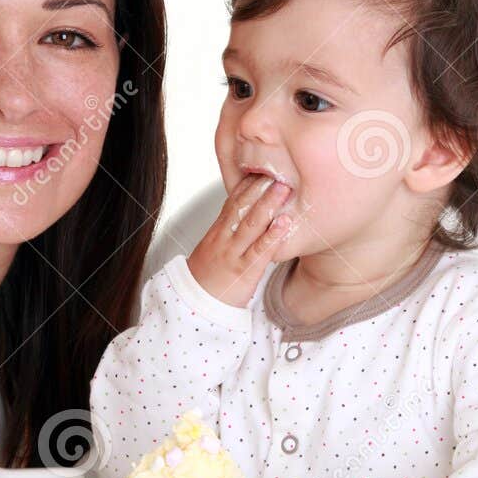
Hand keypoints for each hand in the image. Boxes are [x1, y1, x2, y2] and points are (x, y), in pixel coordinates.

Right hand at [187, 175, 296, 307]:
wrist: (192, 307)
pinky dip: (273, 236)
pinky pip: (259, 251)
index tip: (261, 170)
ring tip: (284, 189)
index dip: (246, 185)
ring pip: (251, 225)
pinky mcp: (243, 272)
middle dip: (259, 188)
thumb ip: (226, 234)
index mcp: (216, 233)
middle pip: (241, 208)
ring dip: (269, 205)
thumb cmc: (205, 281)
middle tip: (277, 171)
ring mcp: (232, 254)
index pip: (231, 202)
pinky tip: (285, 223)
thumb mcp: (211, 251)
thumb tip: (243, 219)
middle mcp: (223, 239)